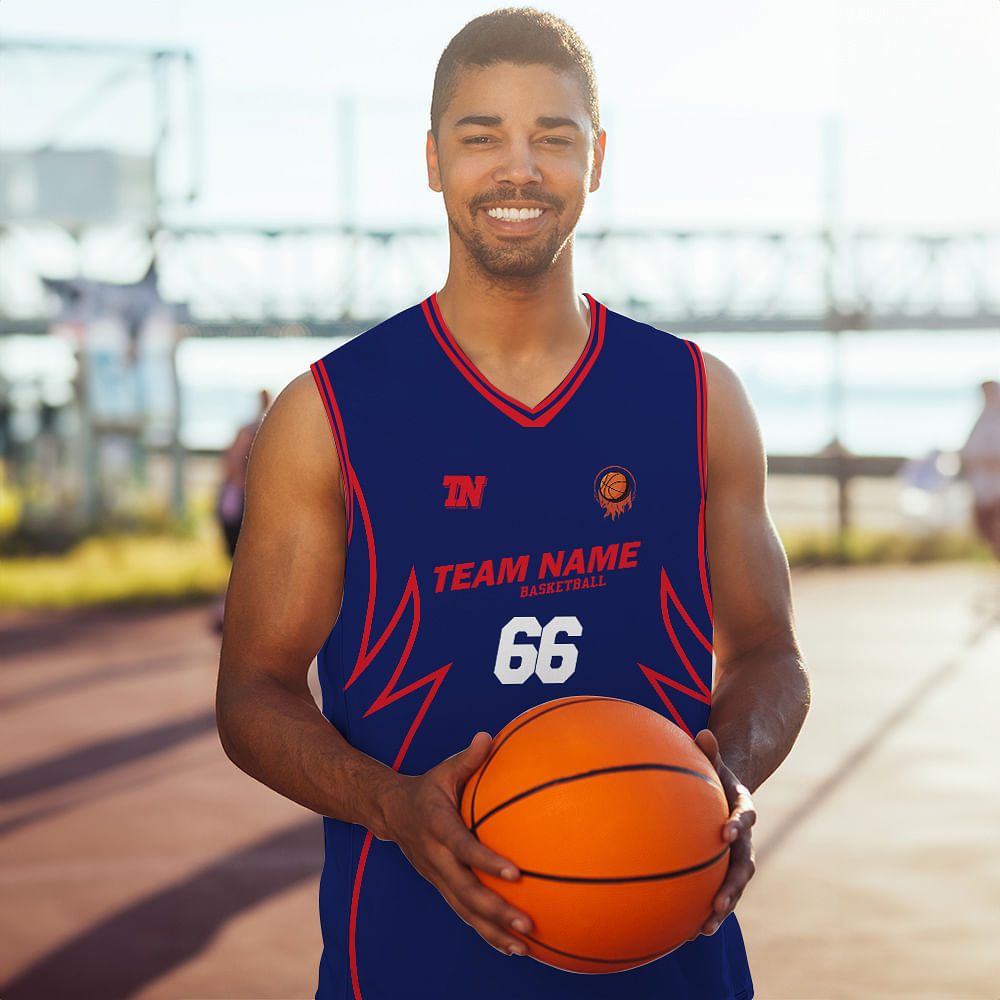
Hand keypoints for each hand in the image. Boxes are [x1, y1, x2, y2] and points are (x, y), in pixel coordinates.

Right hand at [379, 731, 533, 955]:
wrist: (389, 813)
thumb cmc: (427, 788)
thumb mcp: (443, 770)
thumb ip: (468, 758)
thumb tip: (490, 736)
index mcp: (438, 827)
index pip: (463, 847)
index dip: (487, 861)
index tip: (515, 873)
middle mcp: (436, 859)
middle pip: (465, 892)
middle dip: (495, 911)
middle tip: (526, 924)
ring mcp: (437, 877)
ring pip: (465, 911)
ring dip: (493, 932)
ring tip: (525, 947)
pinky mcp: (442, 887)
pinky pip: (464, 913)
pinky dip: (486, 932)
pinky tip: (512, 947)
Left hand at [691, 729, 755, 937]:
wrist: (726, 789)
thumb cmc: (713, 773)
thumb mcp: (713, 760)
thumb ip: (709, 750)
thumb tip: (703, 733)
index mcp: (742, 807)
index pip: (745, 816)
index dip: (738, 823)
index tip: (725, 832)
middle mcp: (743, 836)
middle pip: (744, 864)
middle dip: (733, 885)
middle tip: (720, 901)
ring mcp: (735, 855)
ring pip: (734, 885)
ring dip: (723, 906)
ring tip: (705, 927)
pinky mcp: (723, 867)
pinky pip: (717, 889)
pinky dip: (706, 908)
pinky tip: (688, 930)